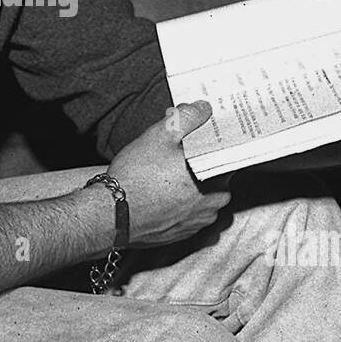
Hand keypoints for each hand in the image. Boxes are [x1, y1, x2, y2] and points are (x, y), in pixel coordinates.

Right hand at [108, 101, 232, 245]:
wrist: (112, 215)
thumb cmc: (136, 177)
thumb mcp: (159, 135)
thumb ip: (187, 118)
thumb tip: (202, 109)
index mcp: (215, 175)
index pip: (229, 153)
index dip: (216, 141)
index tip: (205, 135)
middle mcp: (215, 202)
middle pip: (217, 173)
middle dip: (202, 162)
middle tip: (180, 153)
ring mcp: (201, 220)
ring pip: (206, 195)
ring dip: (193, 184)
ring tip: (167, 174)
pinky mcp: (187, 233)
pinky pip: (192, 212)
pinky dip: (182, 203)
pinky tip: (163, 193)